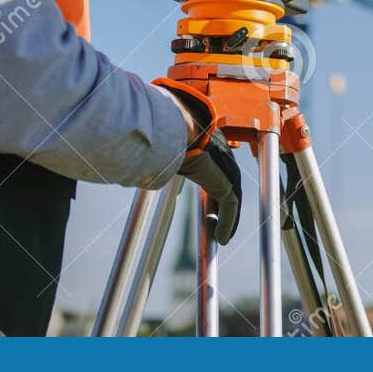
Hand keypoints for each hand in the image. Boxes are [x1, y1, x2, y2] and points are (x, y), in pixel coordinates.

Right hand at [159, 81, 241, 244]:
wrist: (180, 133)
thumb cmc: (171, 137)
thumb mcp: (169, 152)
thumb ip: (164, 161)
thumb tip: (142, 166)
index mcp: (212, 151)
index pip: (216, 174)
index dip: (214, 191)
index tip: (209, 206)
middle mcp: (224, 160)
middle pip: (227, 189)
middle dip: (224, 208)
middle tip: (216, 224)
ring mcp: (228, 172)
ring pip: (231, 202)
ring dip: (228, 220)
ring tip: (221, 237)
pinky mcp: (228, 184)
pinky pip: (230, 209)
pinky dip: (227, 224)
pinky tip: (222, 238)